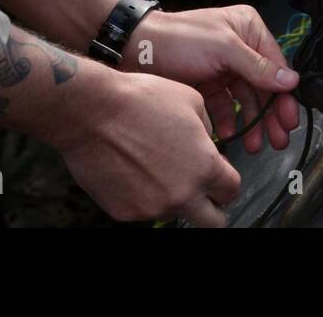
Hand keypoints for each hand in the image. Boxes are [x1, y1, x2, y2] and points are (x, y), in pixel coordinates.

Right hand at [55, 71, 240, 225]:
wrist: (91, 112)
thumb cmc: (140, 100)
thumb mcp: (192, 102)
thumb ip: (208, 130)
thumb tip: (209, 145)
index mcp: (205, 167)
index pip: (231, 190)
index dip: (226, 181)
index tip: (217, 175)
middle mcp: (182, 194)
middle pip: (213, 221)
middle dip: (212, 207)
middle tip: (202, 192)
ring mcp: (153, 208)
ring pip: (176, 213)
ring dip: (174, 198)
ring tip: (155, 166)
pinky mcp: (125, 213)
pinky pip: (144, 211)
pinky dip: (144, 196)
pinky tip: (133, 170)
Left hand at [125, 6, 299, 153]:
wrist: (134, 49)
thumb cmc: (176, 38)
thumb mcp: (223, 49)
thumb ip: (257, 67)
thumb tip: (289, 81)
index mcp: (248, 29)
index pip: (276, 66)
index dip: (284, 95)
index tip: (289, 119)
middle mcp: (239, 48)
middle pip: (264, 86)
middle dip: (271, 114)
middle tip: (277, 138)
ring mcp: (223, 68)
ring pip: (246, 100)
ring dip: (252, 123)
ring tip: (254, 144)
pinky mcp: (208, 85)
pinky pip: (225, 108)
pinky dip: (228, 123)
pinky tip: (229, 136)